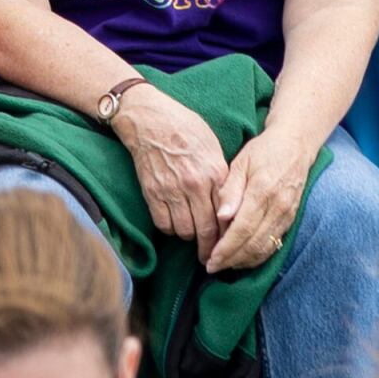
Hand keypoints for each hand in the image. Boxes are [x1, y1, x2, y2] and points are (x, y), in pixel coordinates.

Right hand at [108, 83, 229, 244]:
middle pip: (206, 230)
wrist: (149, 119)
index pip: (225, 216)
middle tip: (212, 258)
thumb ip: (221, 176)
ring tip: (192, 236)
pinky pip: (163, 223)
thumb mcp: (213, 147)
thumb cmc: (184, 127)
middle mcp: (195, 185)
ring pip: (184, 230)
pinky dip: (170, 228)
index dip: (228, 236)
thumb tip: (228, 202)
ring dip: (189, 237)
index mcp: (214, 173)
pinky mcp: (152, 192)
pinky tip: (174, 223)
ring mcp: (171, 190)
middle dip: (210, 248)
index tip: (230, 246)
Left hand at [206, 126, 317, 271]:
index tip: (210, 260)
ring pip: (266, 248)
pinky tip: (243, 258)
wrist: (296, 144)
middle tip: (212, 267)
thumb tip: (223, 217)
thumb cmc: (263, 150)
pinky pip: (275, 244)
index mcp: (262, 192)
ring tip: (224, 265)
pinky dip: (258, 255)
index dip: (226, 249)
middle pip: (254, 244)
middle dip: (232, 260)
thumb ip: (231, 190)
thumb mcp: (241, 162)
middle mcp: (278, 207)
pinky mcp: (291, 219)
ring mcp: (287, 215)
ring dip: (244, 261)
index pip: (242, 229)